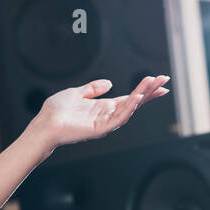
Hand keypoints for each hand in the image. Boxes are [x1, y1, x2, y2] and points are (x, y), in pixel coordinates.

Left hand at [30, 75, 169, 151]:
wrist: (44, 123)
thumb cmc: (56, 110)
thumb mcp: (77, 92)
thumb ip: (93, 88)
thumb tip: (109, 83)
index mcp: (103, 106)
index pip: (129, 97)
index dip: (144, 90)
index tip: (159, 81)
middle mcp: (107, 115)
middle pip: (134, 103)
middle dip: (149, 92)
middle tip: (165, 80)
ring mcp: (105, 123)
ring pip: (129, 109)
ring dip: (142, 96)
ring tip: (153, 84)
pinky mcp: (100, 129)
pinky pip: (118, 119)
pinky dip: (128, 108)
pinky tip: (136, 97)